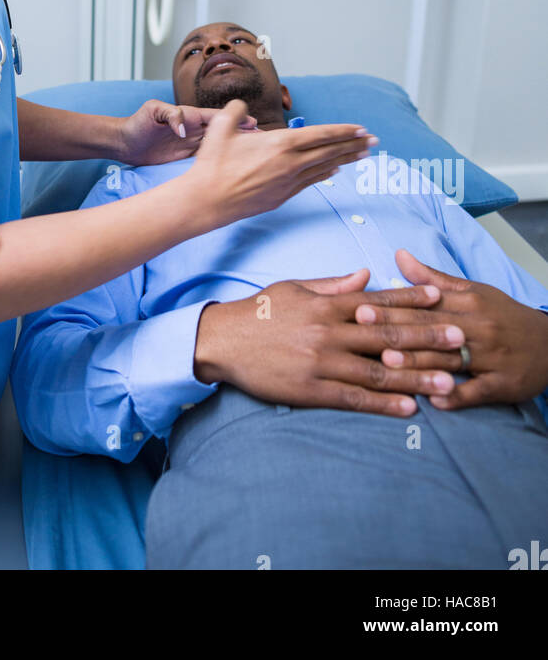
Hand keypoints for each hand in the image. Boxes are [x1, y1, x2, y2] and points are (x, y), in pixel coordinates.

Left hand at [118, 97, 256, 166]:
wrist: (125, 142)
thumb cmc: (137, 123)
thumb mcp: (152, 112)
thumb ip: (169, 114)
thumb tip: (184, 130)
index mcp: (189, 115)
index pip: (216, 117)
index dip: (235, 119)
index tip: (253, 124)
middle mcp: (194, 128)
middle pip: (224, 130)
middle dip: (243, 133)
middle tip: (264, 140)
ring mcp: (192, 142)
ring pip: (220, 144)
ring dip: (237, 147)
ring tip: (255, 153)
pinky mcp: (187, 156)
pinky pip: (209, 156)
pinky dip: (223, 159)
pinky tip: (234, 165)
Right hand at [188, 99, 377, 224]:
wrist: (207, 200)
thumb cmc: (213, 164)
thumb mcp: (222, 126)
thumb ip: (236, 109)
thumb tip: (241, 105)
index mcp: (280, 144)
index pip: (321, 134)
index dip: (343, 131)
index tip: (361, 128)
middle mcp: (290, 163)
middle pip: (329, 151)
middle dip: (354, 145)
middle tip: (374, 141)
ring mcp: (288, 182)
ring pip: (324, 168)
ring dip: (345, 160)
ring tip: (362, 155)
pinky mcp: (282, 197)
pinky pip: (310, 182)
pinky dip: (325, 174)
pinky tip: (334, 171)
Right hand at [194, 270, 466, 415]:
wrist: (222, 341)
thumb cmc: (260, 312)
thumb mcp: (295, 287)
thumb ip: (333, 284)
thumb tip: (366, 274)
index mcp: (326, 303)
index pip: (377, 300)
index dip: (410, 299)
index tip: (441, 297)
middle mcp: (329, 331)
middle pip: (386, 335)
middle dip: (426, 337)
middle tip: (460, 339)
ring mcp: (321, 362)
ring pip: (377, 370)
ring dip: (415, 376)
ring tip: (448, 381)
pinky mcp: (311, 390)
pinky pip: (353, 397)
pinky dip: (383, 403)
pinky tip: (408, 407)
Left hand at [361, 250, 547, 408]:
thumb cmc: (504, 316)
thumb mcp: (473, 292)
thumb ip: (432, 279)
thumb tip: (399, 256)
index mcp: (468, 303)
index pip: (424, 305)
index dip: (392, 306)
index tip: (361, 306)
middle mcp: (478, 328)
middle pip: (431, 329)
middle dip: (395, 329)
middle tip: (362, 330)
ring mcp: (490, 357)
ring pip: (450, 360)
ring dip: (418, 362)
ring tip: (388, 363)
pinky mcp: (502, 384)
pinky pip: (476, 391)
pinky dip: (456, 396)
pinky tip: (433, 401)